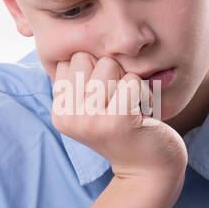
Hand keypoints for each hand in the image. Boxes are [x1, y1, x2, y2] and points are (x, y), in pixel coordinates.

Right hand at [51, 52, 187, 181]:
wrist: (149, 170)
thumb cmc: (125, 128)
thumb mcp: (93, 106)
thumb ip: (80, 80)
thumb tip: (71, 36)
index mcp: (59, 111)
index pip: (70, 60)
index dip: (94, 71)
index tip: (104, 98)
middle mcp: (69, 117)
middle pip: (87, 58)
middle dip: (110, 72)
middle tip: (119, 102)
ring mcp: (90, 120)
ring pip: (109, 65)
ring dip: (127, 81)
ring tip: (130, 106)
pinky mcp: (116, 121)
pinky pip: (131, 80)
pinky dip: (144, 93)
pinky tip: (142, 113)